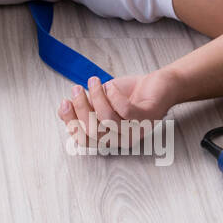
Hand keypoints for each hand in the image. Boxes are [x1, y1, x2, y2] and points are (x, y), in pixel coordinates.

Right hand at [57, 69, 178, 152]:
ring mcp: (136, 131)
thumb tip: (63, 108)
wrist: (159, 85)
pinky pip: (125, 110)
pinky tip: (112, 86)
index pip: (84, 140)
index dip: (70, 122)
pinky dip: (114, 95)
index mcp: (109, 138)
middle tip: (77, 88)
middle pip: (92, 131)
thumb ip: (85, 107)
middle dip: (80, 107)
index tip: (64, 102)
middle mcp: (122, 140)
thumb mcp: (101, 101)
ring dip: (96, 96)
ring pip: (107, 119)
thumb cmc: (129, 95)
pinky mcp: (148, 118)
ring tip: (94, 81)